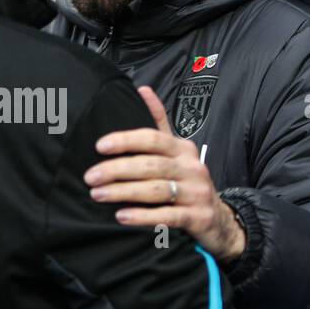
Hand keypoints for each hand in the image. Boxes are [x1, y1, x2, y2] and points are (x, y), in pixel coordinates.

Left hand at [86, 86, 245, 261]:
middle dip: (117, 170)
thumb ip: (159, 123)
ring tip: (98, 195)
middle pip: (150, 165)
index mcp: (182, 148)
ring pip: (157, 190)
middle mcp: (192, 167)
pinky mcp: (198, 217)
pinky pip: (167, 216)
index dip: (126, 140)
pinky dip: (143, 216)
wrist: (219, 218)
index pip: (152, 138)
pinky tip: (121, 217)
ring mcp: (197, 192)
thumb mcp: (177, 151)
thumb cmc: (188, 181)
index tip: (100, 146)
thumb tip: (142, 90)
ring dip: (124, 192)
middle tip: (90, 177)